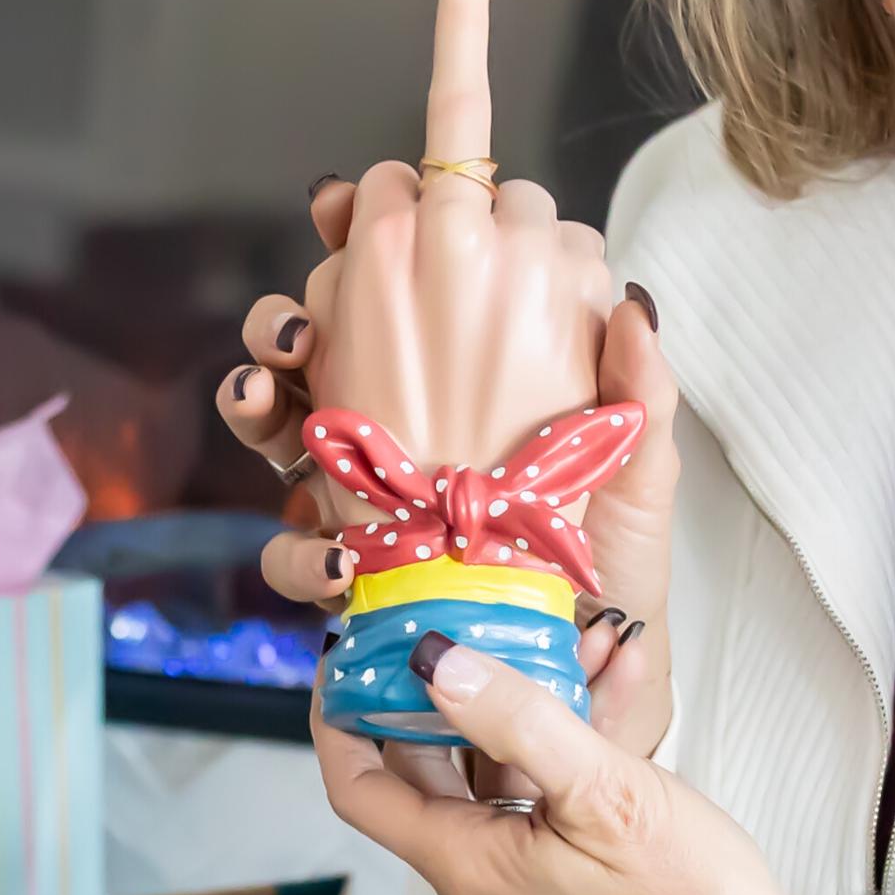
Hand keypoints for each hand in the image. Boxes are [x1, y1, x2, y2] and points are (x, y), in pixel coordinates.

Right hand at [215, 0, 679, 757]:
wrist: (600, 685)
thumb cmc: (621, 568)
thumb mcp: (641, 474)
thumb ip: (638, 394)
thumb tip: (637, 303)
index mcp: (464, 384)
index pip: (398, 296)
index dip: (361, 240)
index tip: (342, 209)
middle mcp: (400, 432)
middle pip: (309, 353)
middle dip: (279, 324)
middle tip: (292, 325)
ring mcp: (366, 506)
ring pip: (276, 435)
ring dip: (254, 405)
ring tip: (269, 404)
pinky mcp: (352, 585)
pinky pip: (290, 559)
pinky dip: (296, 555)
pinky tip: (334, 562)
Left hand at [319, 635, 828, 894]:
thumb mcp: (603, 791)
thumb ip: (515, 719)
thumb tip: (432, 660)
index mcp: (467, 869)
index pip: (360, 787)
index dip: (341, 715)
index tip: (352, 648)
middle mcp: (477, 881)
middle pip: (426, 769)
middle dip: (456, 684)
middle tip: (476, 610)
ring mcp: (518, 880)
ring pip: (493, 769)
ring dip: (529, 699)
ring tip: (583, 634)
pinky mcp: (559, 875)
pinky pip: (539, 790)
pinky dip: (565, 734)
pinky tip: (614, 678)